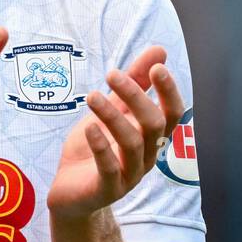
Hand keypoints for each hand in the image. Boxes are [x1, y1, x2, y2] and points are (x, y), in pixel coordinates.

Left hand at [46, 45, 184, 220]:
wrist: (68, 191)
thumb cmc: (92, 148)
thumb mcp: (112, 110)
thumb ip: (134, 83)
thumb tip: (160, 50)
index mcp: (151, 137)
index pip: (172, 113)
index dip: (168, 91)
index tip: (156, 67)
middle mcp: (147, 157)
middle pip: (153, 124)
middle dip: (136, 96)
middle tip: (111, 74)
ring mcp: (129, 175)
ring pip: (132, 143)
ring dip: (113, 116)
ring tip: (91, 96)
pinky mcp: (107, 190)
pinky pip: (109, 167)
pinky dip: (101, 146)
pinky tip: (89, 127)